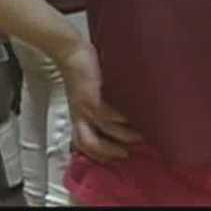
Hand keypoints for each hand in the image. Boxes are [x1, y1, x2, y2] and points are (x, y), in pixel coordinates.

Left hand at [58, 42, 141, 161]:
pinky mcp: (91, 95)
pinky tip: (132, 117)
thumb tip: (121, 116)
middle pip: (88, 143)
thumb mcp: (86, 92)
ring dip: (123, 136)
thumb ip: (98, 104)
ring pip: (104, 130)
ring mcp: (85, 106)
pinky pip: (106, 113)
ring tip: (140, 136)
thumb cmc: (83, 70)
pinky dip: (120, 118)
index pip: (83, 143)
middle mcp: (80, 114)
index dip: (98, 154)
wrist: (70, 51)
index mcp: (78, 115)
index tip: (115, 158)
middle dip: (108, 152)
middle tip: (127, 154)